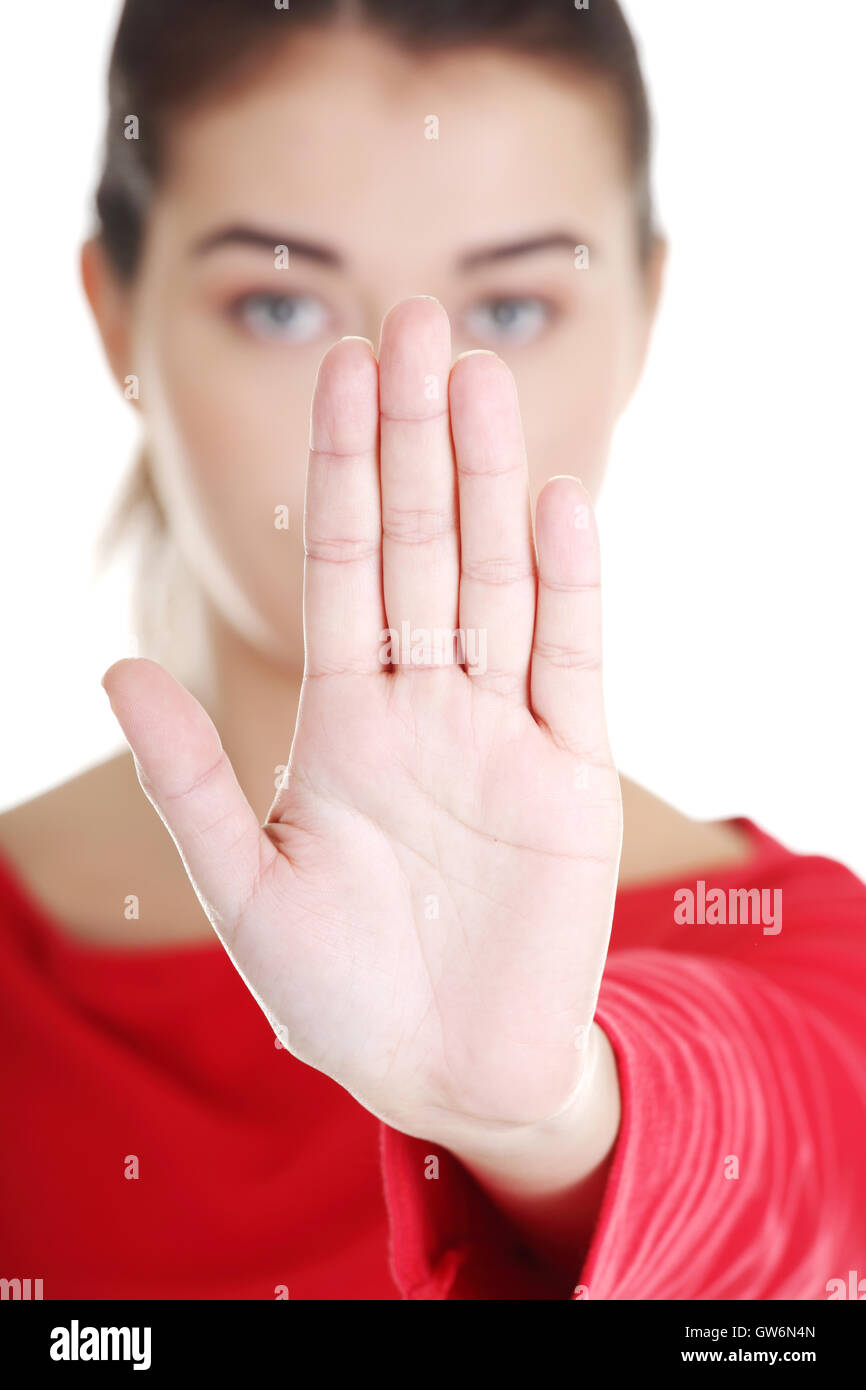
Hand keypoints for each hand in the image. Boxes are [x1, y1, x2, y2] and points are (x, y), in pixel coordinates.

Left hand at [103, 297, 621, 1159]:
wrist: (448, 1070)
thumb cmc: (340, 994)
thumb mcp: (246, 890)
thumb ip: (191, 780)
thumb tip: (119, 669)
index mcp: (342, 722)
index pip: (340, 567)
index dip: (338, 468)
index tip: (338, 364)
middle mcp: (423, 706)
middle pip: (420, 546)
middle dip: (413, 438)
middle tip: (414, 321)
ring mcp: (500, 732)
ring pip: (496, 580)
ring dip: (489, 481)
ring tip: (478, 377)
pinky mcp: (570, 774)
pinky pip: (572, 662)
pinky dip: (570, 585)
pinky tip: (559, 500)